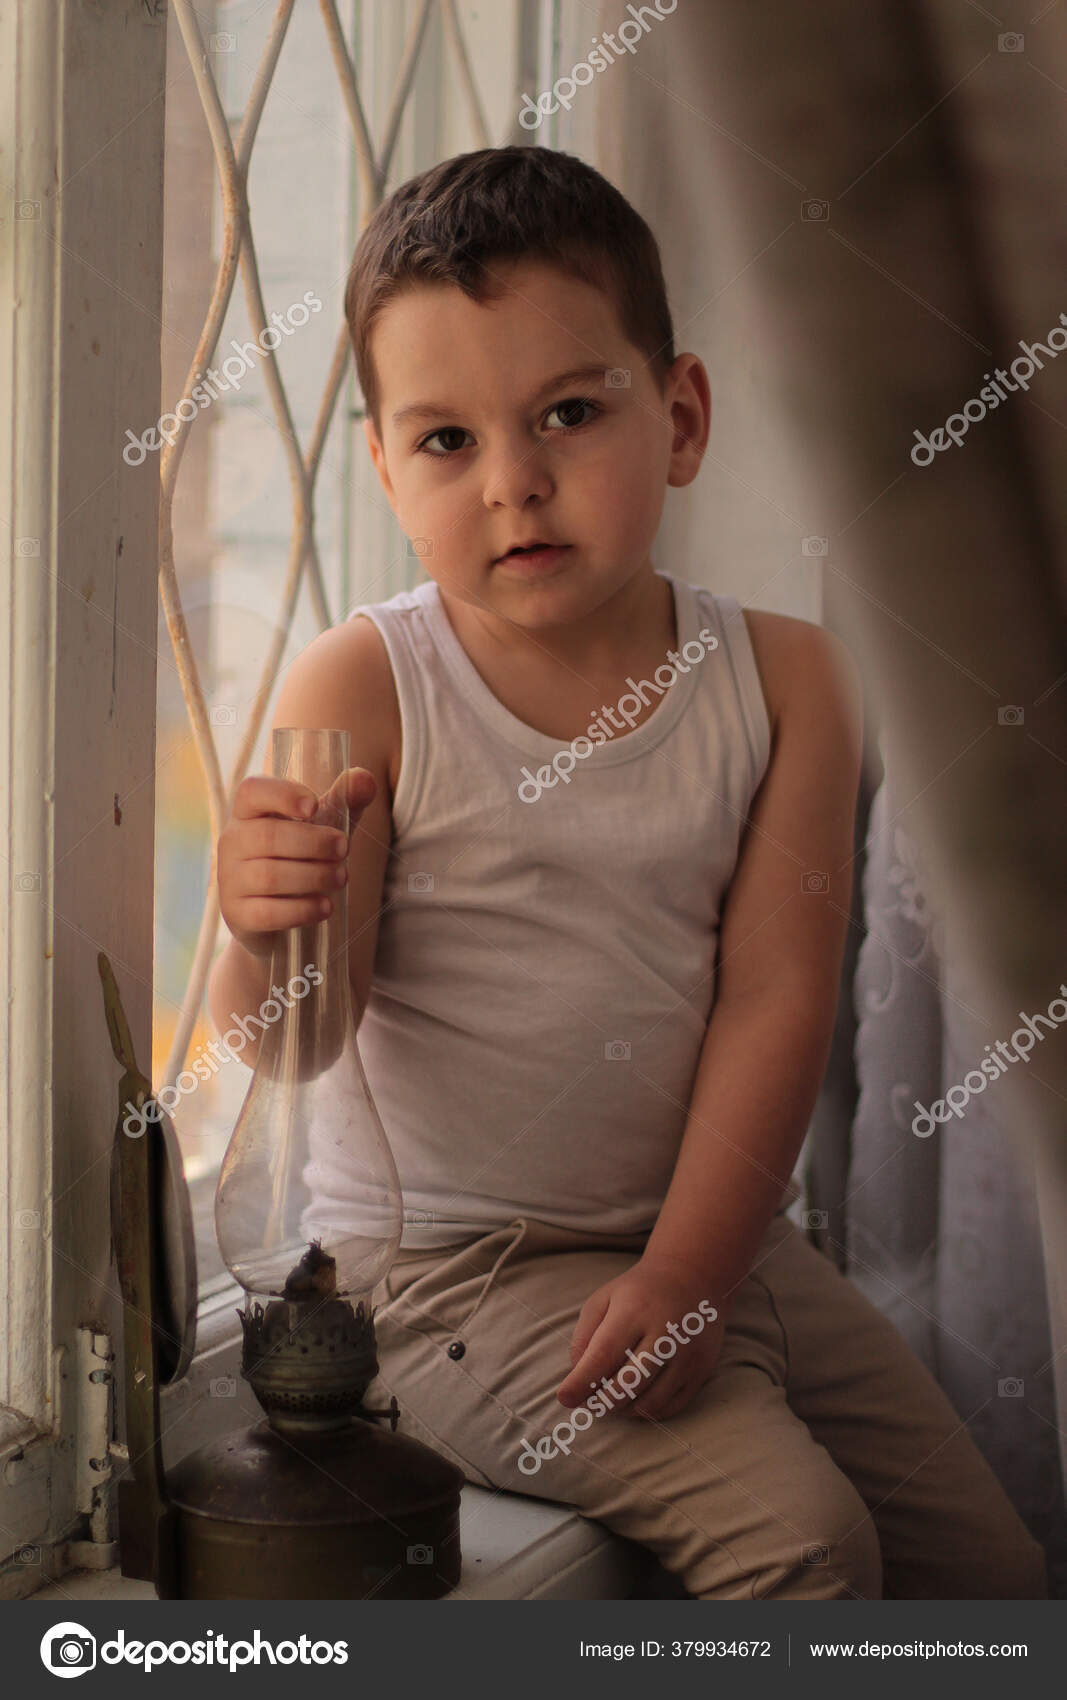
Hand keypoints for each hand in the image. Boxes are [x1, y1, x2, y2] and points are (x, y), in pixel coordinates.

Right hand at [217, 766, 376, 959]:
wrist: (277, 912)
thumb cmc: (301, 857)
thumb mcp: (326, 826)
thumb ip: (345, 801)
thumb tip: (364, 777)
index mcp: (248, 812)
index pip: (252, 791)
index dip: (282, 794)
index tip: (314, 805)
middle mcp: (232, 842)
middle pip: (268, 836)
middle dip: (314, 843)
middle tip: (345, 848)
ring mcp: (230, 879)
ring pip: (269, 876)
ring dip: (314, 876)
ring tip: (342, 877)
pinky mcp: (237, 914)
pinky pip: (268, 912)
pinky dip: (302, 909)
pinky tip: (325, 906)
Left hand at [556, 1252, 725, 1422]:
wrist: (692, 1277)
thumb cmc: (638, 1292)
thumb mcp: (604, 1299)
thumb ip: (584, 1336)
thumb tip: (577, 1376)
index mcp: (635, 1310)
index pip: (603, 1355)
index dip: (582, 1382)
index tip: (565, 1398)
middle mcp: (665, 1333)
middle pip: (627, 1384)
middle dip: (602, 1402)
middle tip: (589, 1403)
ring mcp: (687, 1353)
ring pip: (650, 1402)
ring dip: (624, 1410)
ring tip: (610, 1400)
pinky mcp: (701, 1369)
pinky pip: (671, 1407)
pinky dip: (647, 1411)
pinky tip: (634, 1401)